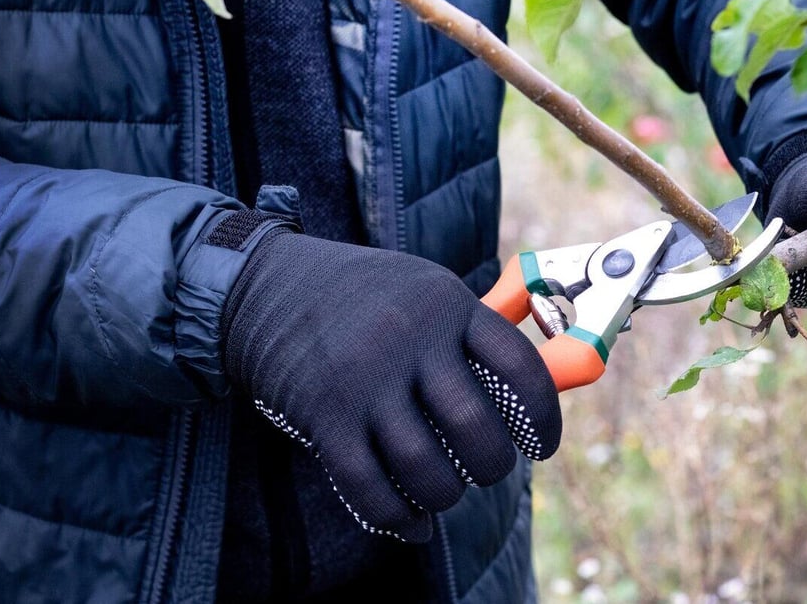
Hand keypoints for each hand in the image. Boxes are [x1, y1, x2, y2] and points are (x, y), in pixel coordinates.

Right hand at [220, 230, 559, 541]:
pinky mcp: (325, 414)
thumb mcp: (423, 290)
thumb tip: (528, 400)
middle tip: (484, 468)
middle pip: (477, 428)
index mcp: (448, 305)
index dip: (543, 418)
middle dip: (491, 466)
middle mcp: (411, 339)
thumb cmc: (360, 295)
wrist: (263, 283)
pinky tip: (411, 522)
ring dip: (445, 495)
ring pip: (428, 469)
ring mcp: (365, 378)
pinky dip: (398, 517)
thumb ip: (469, 335)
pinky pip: (372, 487)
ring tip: (444, 491)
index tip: (541, 446)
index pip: (520, 369)